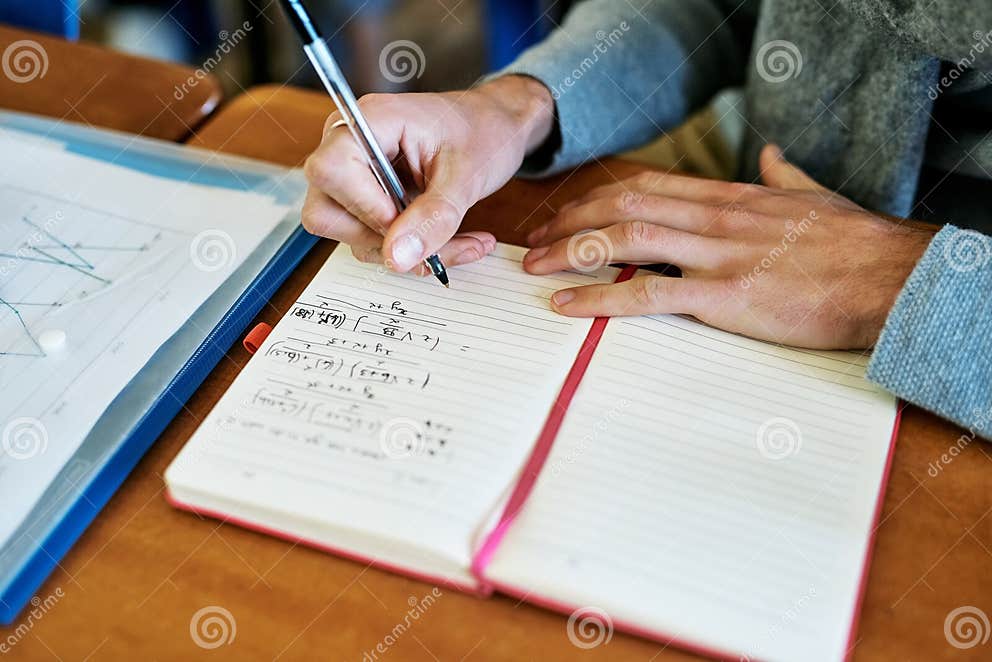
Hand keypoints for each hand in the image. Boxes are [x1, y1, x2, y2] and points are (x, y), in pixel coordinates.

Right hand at [302, 75, 554, 273]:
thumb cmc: (483, 131)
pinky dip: (413, 253)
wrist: (496, 127)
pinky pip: (372, 241)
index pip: (331, 170)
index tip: (406, 219)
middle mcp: (349, 147)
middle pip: (326, 212)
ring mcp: (354, 177)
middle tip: (438, 240)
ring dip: (407, 253)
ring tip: (463, 243)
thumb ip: (434, 216)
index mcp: (369, 122)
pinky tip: (452, 242)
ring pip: (350, 235)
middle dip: (384, 239)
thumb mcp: (467, 174)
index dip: (364, 206)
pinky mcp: (367, 202)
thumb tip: (397, 258)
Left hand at [523, 145, 936, 348]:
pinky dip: (601, 298)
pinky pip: (648, 294)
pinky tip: (568, 305)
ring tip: (537, 269)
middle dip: (572, 222)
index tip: (570, 212)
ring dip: (572, 253)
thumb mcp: (814, 197)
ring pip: (625, 241)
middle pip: (623, 207)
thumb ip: (783, 176)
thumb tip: (771, 156)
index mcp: (730, 197)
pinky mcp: (725, 295)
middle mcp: (714, 218)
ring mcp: (716, 255)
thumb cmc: (855, 244)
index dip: (598, 198)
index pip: (647, 186)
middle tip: (537, 242)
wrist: (889, 276)